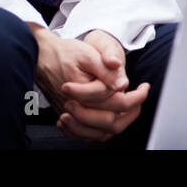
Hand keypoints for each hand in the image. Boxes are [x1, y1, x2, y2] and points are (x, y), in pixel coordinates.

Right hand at [32, 27, 148, 141]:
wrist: (41, 56)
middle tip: (140, 98)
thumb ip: (106, 70)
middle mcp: (76, 107)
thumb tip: (123, 84)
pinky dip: (98, 131)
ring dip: (117, 124)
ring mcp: (69, 114)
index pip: (116, 102)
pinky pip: (84, 133)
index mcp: (83, 92)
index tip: (145, 87)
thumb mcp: (88, 54)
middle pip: (109, 122)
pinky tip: (109, 120)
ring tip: (130, 109)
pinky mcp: (66, 115)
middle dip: (130, 112)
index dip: (136, 97)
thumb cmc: (65, 53)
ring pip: (97, 132)